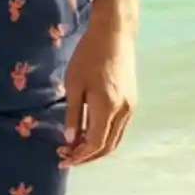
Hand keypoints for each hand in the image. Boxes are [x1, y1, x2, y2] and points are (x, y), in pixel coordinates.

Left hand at [60, 11, 137, 167]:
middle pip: (108, 147)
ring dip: (96, 148)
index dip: (79, 156)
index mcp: (107, 108)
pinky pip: (119, 128)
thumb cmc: (88, 57)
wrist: (114, 35)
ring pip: (115, 139)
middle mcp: (123, 112)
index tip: (62, 159)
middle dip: (87, 156)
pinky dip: (104, 136)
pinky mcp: (132, 101)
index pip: (95, 143)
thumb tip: (70, 140)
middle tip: (66, 156)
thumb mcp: (74, 85)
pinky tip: (89, 133)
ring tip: (74, 148)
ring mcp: (131, 107)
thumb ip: (73, 115)